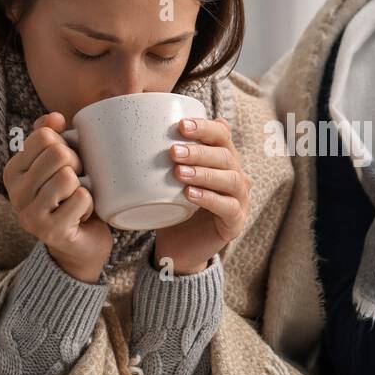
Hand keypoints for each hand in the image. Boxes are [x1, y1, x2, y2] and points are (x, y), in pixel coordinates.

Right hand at [3, 111, 113, 282]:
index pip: (44, 136)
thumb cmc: (70, 197)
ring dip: (83, 187)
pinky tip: (81, 216)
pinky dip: (90, 205)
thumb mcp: (58, 164)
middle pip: (58, 154)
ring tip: (77, 200)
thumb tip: (55, 117)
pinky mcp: (50, 231)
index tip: (66, 165)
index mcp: (13, 171)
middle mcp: (15, 192)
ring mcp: (30, 214)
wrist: (80, 243)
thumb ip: (50, 136)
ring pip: (68, 177)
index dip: (65, 146)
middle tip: (76, 184)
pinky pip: (82, 198)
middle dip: (77, 165)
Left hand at [151, 116, 251, 274]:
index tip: (181, 125)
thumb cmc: (172, 208)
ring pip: (231, 179)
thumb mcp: (165, 181)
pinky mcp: (235, 222)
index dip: (205, 128)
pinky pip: (228, 207)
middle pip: (226, 156)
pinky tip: (190, 194)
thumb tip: (134, 131)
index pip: (221, 135)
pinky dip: (209, 198)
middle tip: (173, 151)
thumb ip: (161, 158)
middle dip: (199, 151)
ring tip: (179, 173)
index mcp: (222, 159)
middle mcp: (236, 175)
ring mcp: (240, 200)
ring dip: (204, 173)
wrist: (178, 248)